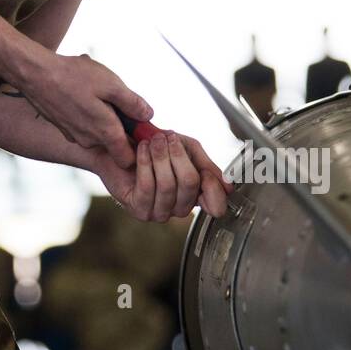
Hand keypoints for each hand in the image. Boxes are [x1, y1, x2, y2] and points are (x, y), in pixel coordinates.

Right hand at [19, 52, 151, 169]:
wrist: (35, 74)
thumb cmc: (74, 76)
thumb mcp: (112, 84)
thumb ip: (133, 103)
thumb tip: (148, 115)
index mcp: (105, 133)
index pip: (128, 159)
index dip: (138, 147)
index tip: (142, 129)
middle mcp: (89, 141)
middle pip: (114, 144)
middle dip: (121, 126)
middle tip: (121, 102)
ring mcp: (75, 136)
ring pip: (99, 133)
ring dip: (104, 117)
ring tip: (98, 93)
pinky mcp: (64, 128)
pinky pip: (85, 126)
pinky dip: (89, 114)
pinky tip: (83, 94)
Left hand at [94, 131, 231, 221]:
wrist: (121, 142)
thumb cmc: (156, 145)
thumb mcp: (188, 149)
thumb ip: (207, 166)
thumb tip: (229, 188)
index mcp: (196, 194)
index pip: (216, 205)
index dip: (213, 186)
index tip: (203, 165)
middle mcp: (180, 207)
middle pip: (190, 184)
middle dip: (178, 156)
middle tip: (168, 138)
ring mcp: (160, 211)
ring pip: (168, 185)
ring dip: (160, 157)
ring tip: (153, 141)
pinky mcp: (139, 209)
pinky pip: (148, 188)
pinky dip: (146, 164)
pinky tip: (143, 150)